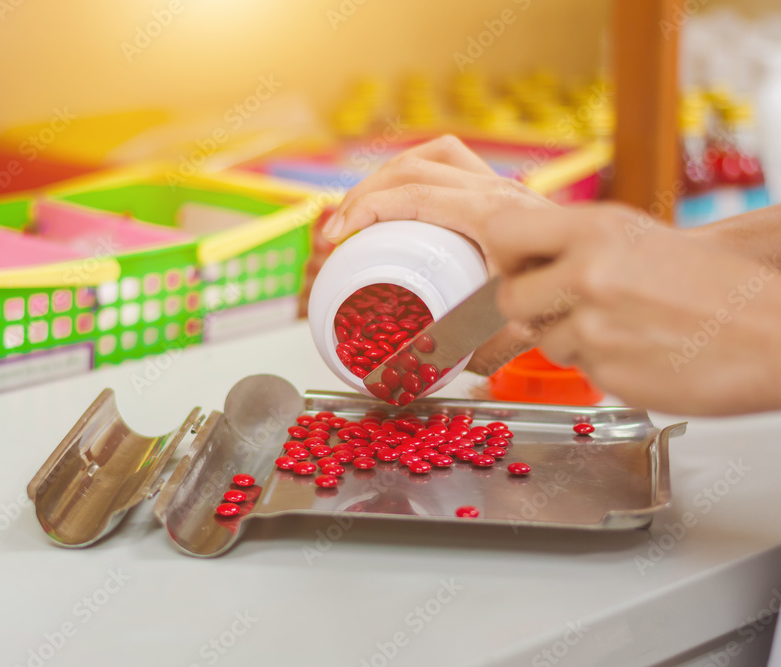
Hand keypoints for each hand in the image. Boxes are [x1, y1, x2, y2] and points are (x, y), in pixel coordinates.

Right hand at [320, 134, 555, 372]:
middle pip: (411, 166)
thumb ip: (473, 349)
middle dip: (364, 192)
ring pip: (429, 155)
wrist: (606, 274)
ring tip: (362, 204)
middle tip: (339, 228)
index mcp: (490, 213)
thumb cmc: (567, 293)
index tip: (338, 237)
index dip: (365, 210)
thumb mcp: (517, 325)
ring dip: (388, 174)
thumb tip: (426, 365)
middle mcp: (493, 189)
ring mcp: (498, 183)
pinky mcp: (500, 188)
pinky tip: (402, 194)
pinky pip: (449, 161)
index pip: (412, 194)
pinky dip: (417, 171)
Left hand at [482, 203, 780, 414]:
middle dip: (531, 308)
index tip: (520, 265)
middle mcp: (589, 274)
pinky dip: (599, 363)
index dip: (507, 255)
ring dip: (569, 339)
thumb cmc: (723, 288)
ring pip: (542, 340)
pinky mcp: (606, 373)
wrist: (777, 336)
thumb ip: (579, 247)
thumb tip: (525, 262)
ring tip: (623, 327)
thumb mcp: (642, 240)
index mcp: (597, 230)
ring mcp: (594, 327)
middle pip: (508, 298)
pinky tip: (639, 350)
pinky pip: (578, 369)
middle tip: (565, 306)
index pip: (503, 231)